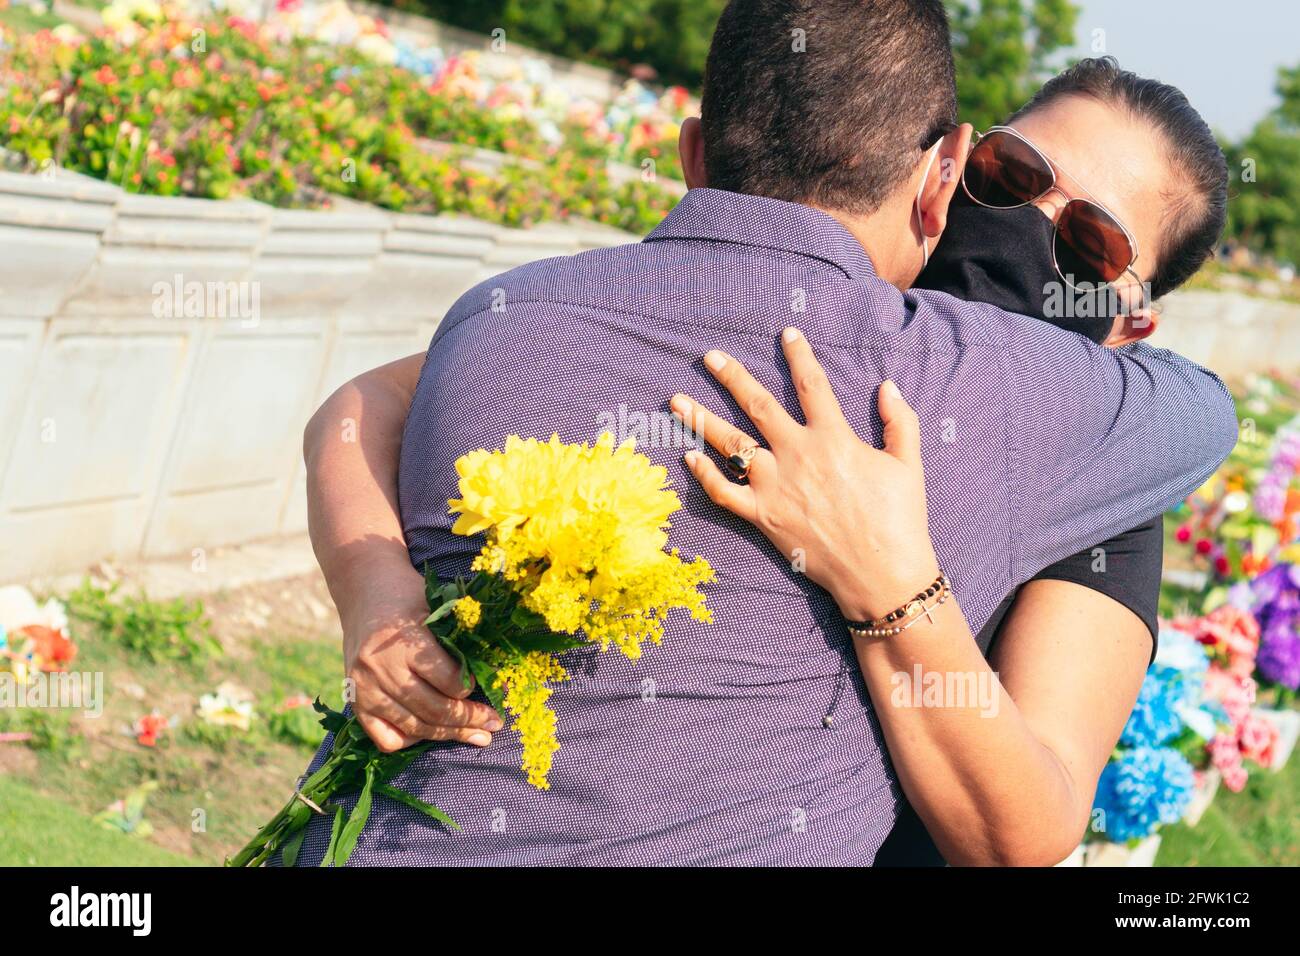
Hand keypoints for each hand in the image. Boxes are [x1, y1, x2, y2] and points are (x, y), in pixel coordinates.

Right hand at [344, 588, 504, 752]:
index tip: (482, 686)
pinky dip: (410, 741)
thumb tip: (491, 676)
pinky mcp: (355, 703)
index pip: (446, 680)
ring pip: (415, 727)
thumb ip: (458, 642)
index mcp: (404, 642)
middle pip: (434, 709)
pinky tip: (431, 732)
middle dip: (469, 720)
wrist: (363, 593)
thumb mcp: (437, 607)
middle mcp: (381, 669)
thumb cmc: (408, 597)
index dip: (469, 689)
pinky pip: (385, 739)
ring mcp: (365, 690)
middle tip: (494, 724)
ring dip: (449, 735)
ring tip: (477, 736)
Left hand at [670, 326, 938, 621]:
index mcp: (833, 437)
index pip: (811, 384)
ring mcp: (775, 486)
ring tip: (676, 400)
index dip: (798, 354)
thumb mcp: (908, 464)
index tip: (786, 333)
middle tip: (709, 356)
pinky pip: (723, 493)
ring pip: (729, 444)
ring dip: (700, 419)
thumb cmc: (899, 519)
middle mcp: (798, 454)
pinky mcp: (762, 517)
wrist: (882, 574)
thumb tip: (887, 386)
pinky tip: (687, 457)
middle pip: (757, 404)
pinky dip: (703, 475)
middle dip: (731, 376)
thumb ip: (899, 421)